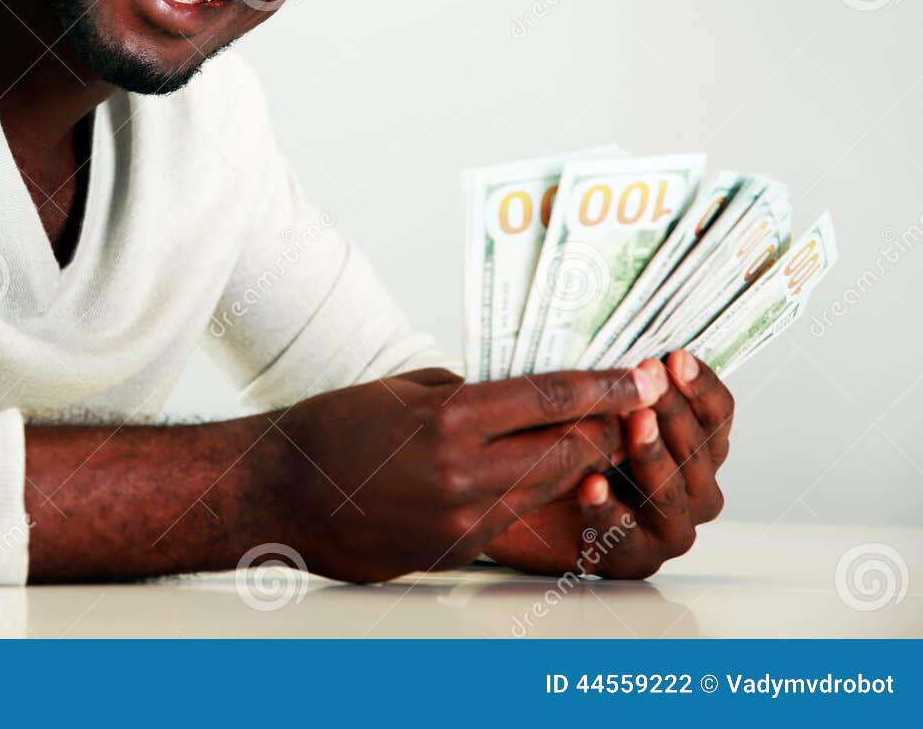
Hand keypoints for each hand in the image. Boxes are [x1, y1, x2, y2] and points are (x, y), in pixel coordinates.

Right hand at [259, 363, 664, 583]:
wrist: (281, 495)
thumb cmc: (334, 429)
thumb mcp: (405, 389)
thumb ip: (470, 392)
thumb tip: (526, 394)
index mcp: (448, 418)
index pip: (550, 398)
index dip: (605, 385)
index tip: (641, 373)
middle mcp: (463, 473)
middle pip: (568, 450)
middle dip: (604, 429)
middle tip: (628, 408)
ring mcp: (461, 518)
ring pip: (548, 488)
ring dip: (572, 464)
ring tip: (587, 440)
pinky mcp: (455, 548)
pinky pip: (511, 516)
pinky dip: (525, 493)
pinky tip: (522, 474)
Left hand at [485, 352, 734, 578]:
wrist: (517, 502)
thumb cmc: (561, 447)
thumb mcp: (591, 407)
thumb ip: (617, 388)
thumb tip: (627, 352)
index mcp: (692, 446)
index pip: (717, 415)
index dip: (701, 386)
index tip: (675, 357)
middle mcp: (691, 487)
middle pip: (701, 452)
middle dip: (675, 413)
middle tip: (649, 382)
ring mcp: (667, 526)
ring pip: (676, 494)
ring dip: (654, 456)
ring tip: (635, 424)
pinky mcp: (633, 558)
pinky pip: (628, 537)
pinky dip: (609, 510)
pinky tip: (590, 484)